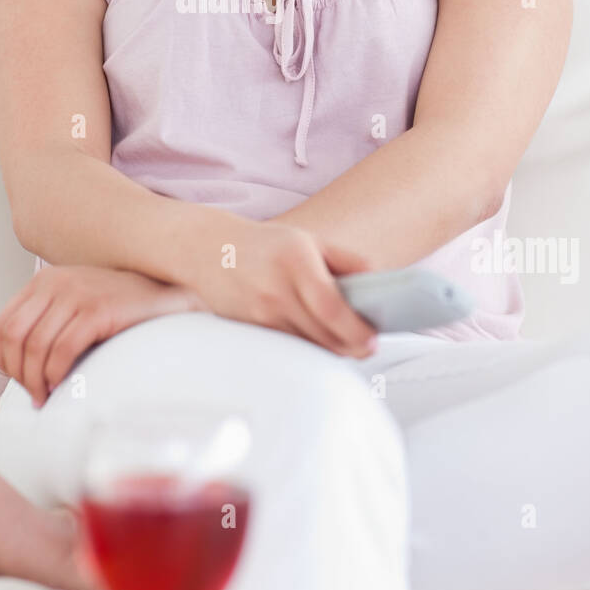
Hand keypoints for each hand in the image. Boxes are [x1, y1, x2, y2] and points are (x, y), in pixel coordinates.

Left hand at [0, 264, 203, 407]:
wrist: (165, 298)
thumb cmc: (120, 310)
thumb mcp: (76, 305)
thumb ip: (48, 321)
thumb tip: (19, 365)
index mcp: (45, 281)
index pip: (3, 325)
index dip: (5, 359)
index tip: (19, 381)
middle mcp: (56, 282)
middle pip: (15, 337)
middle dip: (19, 373)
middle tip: (34, 394)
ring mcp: (77, 293)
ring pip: (36, 346)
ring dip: (36, 380)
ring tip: (47, 395)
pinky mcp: (97, 310)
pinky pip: (63, 350)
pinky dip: (56, 373)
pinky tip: (62, 385)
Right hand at [178, 212, 378, 358]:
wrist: (209, 249)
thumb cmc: (267, 245)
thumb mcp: (310, 241)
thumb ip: (348, 260)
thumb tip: (380, 283)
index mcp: (296, 260)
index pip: (331, 307)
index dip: (355, 330)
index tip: (372, 341)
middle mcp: (276, 288)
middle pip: (322, 334)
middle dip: (350, 346)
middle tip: (366, 347)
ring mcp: (260, 312)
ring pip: (306, 346)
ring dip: (330, 349)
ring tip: (345, 341)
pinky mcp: (249, 328)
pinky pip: (287, 347)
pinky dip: (306, 348)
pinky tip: (316, 339)